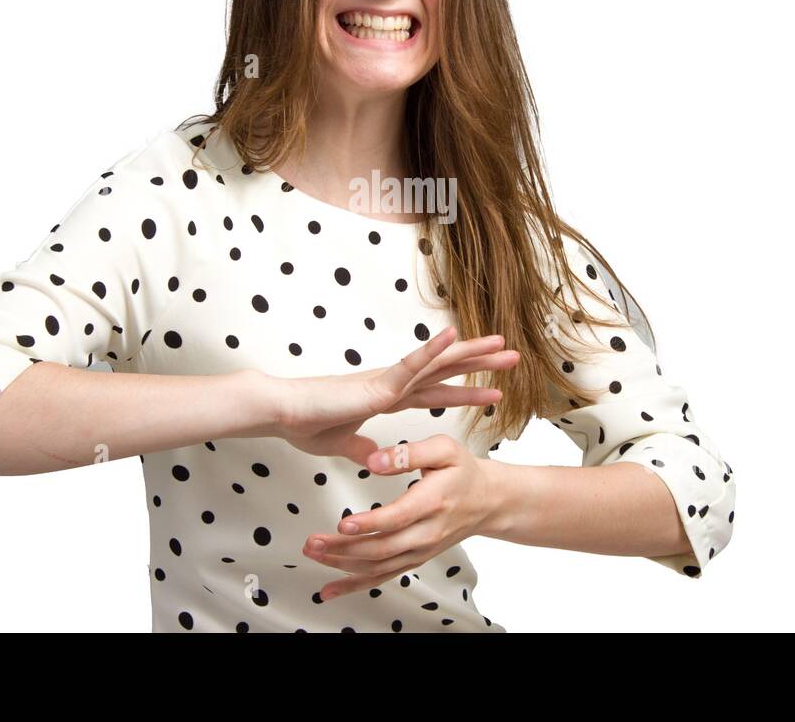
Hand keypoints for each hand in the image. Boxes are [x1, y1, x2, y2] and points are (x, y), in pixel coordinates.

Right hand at [275, 325, 518, 463]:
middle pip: (446, 371)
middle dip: (481, 365)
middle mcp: (392, 383)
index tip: (495, 392)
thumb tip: (379, 459)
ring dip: (470, 353)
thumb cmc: (303, 424)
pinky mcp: (376, 383)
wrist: (280, 413)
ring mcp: (386, 380)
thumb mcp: (342, 444)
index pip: (436, 392)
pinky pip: (410, 364)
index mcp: (386, 396)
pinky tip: (452, 336)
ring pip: (438, 362)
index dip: (466, 391)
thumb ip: (363, 448)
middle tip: (514, 357)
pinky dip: (432, 350)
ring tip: (501, 343)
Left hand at [301, 434, 504, 600]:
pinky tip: (329, 589)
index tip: (344, 524)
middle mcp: (426, 533)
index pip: (398, 518)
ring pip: (378, 566)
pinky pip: (382, 577)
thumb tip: (374, 461)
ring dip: (343, 565)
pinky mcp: (413, 559)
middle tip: (313, 542)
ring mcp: (419, 551)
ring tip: (313, 554)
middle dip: (344, 549)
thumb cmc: (463, 472)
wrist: (487, 501)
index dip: (370, 524)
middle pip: (382, 549)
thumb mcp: (444, 449)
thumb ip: (408, 453)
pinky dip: (354, 585)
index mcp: (433, 502)